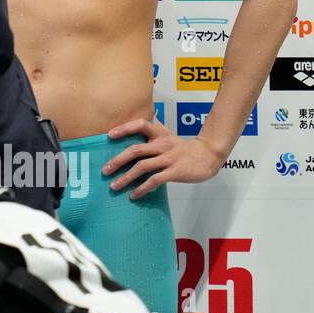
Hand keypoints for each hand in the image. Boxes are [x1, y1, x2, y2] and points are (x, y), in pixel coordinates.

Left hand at [102, 117, 221, 198]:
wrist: (208, 157)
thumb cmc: (183, 147)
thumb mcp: (168, 134)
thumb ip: (154, 127)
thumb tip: (143, 117)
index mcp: (160, 134)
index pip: (140, 124)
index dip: (124, 128)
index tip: (108, 135)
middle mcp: (162, 144)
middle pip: (136, 149)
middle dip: (117, 160)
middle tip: (105, 170)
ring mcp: (169, 158)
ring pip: (142, 167)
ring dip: (126, 177)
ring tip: (114, 186)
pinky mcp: (175, 172)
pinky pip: (155, 180)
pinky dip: (142, 188)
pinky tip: (133, 195)